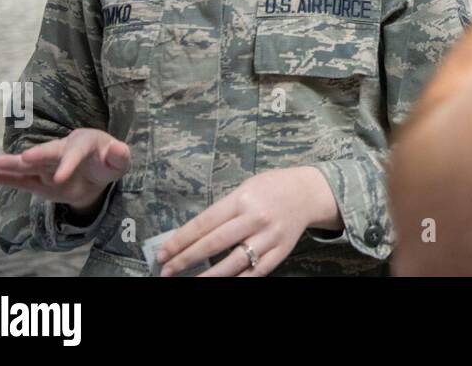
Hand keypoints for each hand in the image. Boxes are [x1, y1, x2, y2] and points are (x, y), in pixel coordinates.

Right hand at [0, 128, 129, 212]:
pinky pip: (24, 180)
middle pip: (49, 152)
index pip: (76, 152)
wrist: (95, 175)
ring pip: (31, 165)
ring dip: (14, 164)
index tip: (60, 179)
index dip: (68, 164)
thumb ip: (119, 156)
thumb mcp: (119, 162)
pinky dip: (10, 179)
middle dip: (38, 155)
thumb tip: (119, 149)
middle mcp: (62, 150)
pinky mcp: (40, 180)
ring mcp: (49, 165)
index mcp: (84, 143)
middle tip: (24, 159)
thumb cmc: (108, 163)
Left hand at [156, 166, 338, 276]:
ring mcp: (270, 236)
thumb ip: (223, 210)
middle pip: (214, 243)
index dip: (180, 240)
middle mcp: (255, 218)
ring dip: (208, 276)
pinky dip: (238, 280)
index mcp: (242, 199)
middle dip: (186, 259)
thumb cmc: (271, 187)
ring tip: (189, 283)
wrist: (308, 192)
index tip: (162, 253)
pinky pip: (257, 271)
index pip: (204, 223)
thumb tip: (192, 235)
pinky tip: (223, 283)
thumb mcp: (245, 188)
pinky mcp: (281, 251)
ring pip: (234, 262)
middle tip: (167, 271)